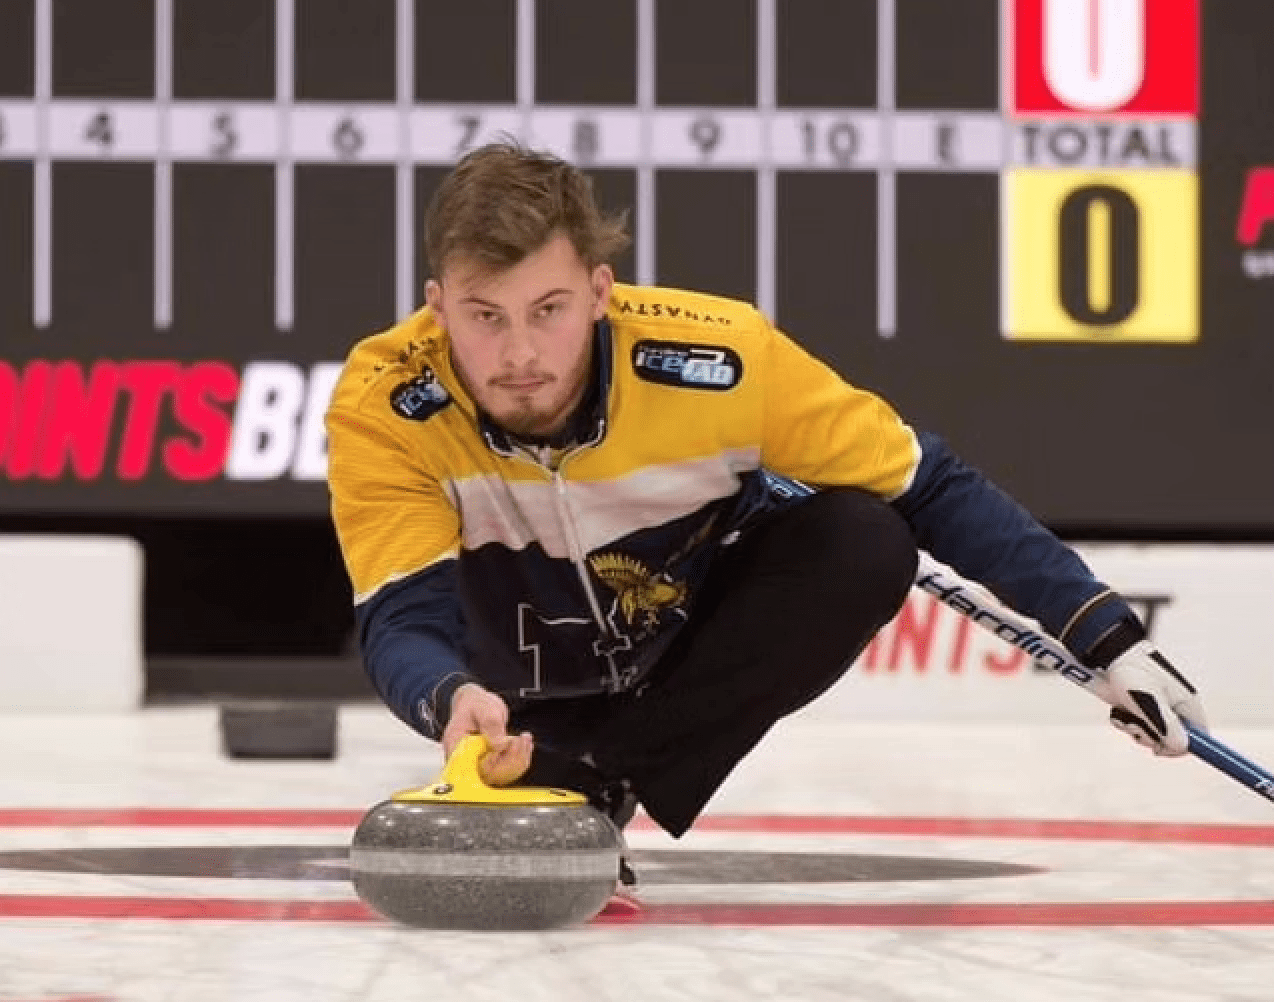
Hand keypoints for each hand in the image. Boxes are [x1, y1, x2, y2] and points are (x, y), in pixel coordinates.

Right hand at [441, 683, 532, 785]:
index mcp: (456, 746)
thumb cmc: (476, 704)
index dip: (488, 765)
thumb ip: (491, 724)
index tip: (502, 748)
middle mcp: (465, 760)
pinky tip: (524, 744)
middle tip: (519, 740)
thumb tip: (499, 745)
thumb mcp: (484, 708)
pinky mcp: (491, 766)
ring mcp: (478, 765)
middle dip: (509, 759)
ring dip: (518, 759)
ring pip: (500, 776)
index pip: (468, 769)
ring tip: (524, 739)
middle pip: (487, 775)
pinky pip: (508, 772)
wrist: (479, 705)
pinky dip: (520, 759)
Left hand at [1106, 641, 1207, 756]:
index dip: (1181, 747)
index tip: (1160, 750)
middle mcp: (1174, 707)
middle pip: (1171, 740)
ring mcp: (1155, 707)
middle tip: (1138, 727)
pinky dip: (1124, 721)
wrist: (1108, 656)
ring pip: (1150, 734)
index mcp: (1187, 704)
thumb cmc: (1133, 674)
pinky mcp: (1137, 707)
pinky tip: (1118, 709)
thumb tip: (1183, 747)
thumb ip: (1169, 727)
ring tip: (1126, 714)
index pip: (1198, 736)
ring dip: (1135, 729)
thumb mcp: (1152, 704)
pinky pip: (1134, 726)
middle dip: (1151, 738)